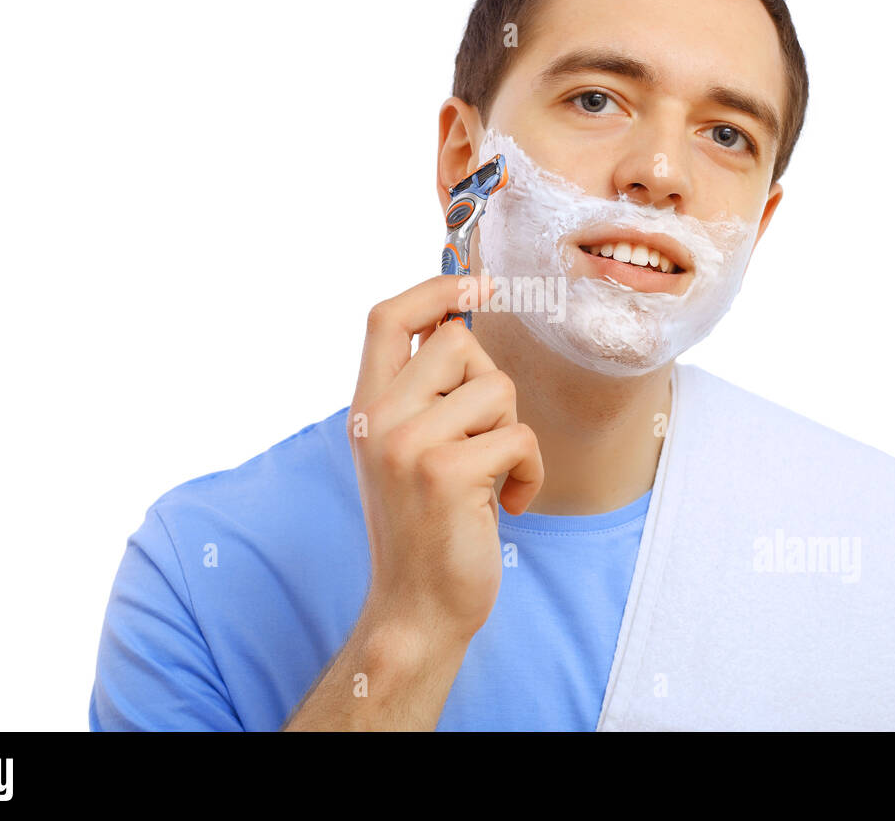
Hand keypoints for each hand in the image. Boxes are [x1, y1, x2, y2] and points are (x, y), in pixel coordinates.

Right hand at [347, 274, 543, 643]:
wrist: (417, 609)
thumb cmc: (426, 527)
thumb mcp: (406, 450)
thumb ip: (421, 393)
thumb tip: (460, 321)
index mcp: (366, 408)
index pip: (386, 316)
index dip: (435, 289)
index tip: (479, 285)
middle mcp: (378, 419)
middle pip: (459, 342)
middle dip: (490, 384)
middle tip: (482, 439)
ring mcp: (408, 444)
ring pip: (497, 388)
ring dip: (511, 432)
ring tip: (491, 475)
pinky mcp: (446, 472)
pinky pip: (518, 435)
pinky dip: (528, 470)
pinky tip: (508, 503)